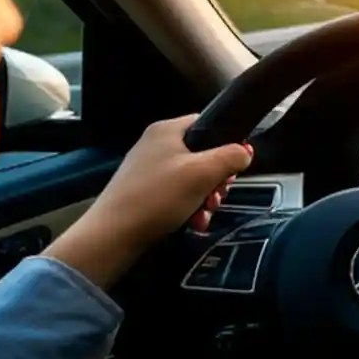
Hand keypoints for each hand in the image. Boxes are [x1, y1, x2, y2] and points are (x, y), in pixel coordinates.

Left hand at [44, 115, 252, 287]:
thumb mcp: (203, 173)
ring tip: (205, 214)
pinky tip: (193, 223)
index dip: (227, 143)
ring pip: (192, 178)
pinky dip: (189, 207)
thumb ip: (231, 157)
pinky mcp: (143, 191)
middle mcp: (156, 144)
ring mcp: (148, 168)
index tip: (235, 168)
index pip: (207, 124)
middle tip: (218, 196)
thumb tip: (244, 152)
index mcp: (167, 130)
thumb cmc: (159, 196)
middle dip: (217, 179)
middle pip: (203, 155)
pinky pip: (177, 194)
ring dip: (205, 197)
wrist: (114, 234)